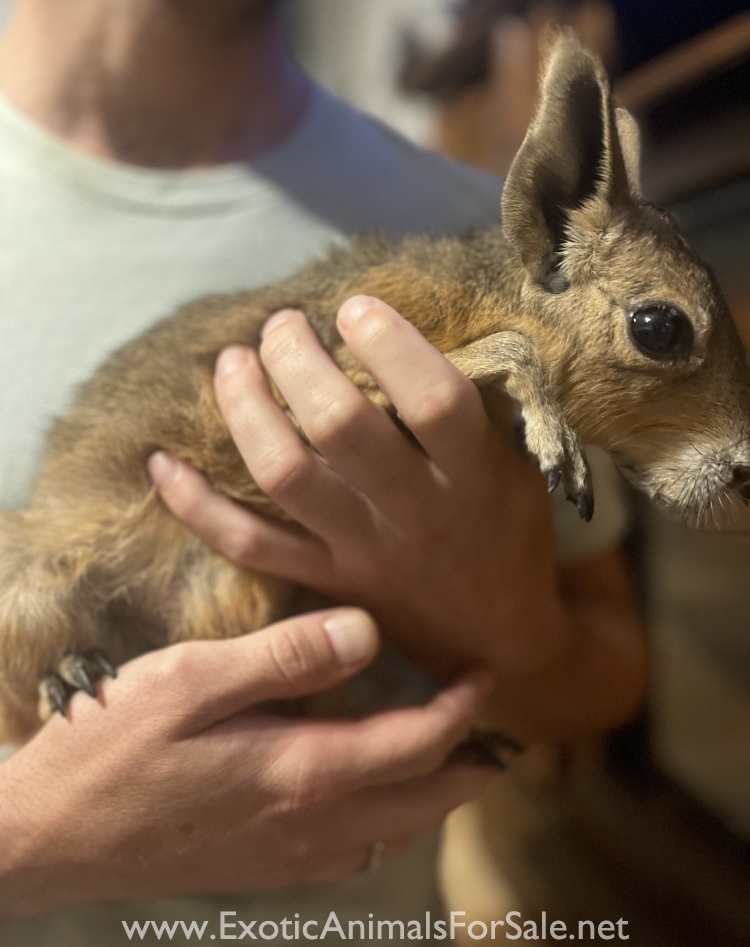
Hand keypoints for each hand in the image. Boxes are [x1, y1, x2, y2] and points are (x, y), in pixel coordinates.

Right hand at [0, 607, 492, 915]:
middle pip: (426, 800)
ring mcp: (291, 855)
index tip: (486, 672)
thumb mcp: (192, 681)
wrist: (51, 837)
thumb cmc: (113, 749)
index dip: (464, 708)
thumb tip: (367, 630)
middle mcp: (314, 823)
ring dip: (433, 793)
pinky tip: (369, 788)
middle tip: (497, 728)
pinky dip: (387, 817)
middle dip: (472, 765)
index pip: (419, 741)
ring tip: (448, 752)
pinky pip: (353, 848)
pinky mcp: (265, 867)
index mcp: (306, 770)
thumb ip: (285, 657)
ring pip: (395, 829)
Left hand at [150, 296, 645, 739]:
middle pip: (339, 427)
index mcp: (472, 476)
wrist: (492, 638)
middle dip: (298, 361)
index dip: (390, 343)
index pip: (433, 401)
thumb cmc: (507, 533)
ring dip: (246, 410)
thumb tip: (403, 327)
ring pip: (284, 475)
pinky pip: (247, 543)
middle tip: (282, 326)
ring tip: (233, 363)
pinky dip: (196, 506)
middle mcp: (411, 511)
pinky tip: (164, 462)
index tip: (354, 308)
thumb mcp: (515, 466)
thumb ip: (467, 409)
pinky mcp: (319, 579)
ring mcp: (357, 550)